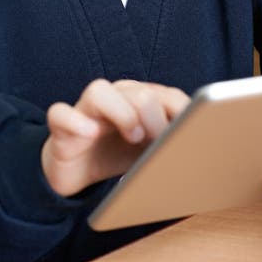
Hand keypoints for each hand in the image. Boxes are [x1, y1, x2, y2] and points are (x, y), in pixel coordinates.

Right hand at [41, 78, 189, 197]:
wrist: (75, 170)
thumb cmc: (116, 153)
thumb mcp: (148, 150)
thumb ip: (169, 142)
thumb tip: (200, 148)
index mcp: (139, 97)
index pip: (168, 96)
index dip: (181, 116)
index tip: (188, 139)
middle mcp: (114, 95)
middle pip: (140, 94)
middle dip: (156, 121)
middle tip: (159, 147)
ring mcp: (86, 108)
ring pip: (101, 92)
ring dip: (122, 115)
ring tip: (133, 137)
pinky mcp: (62, 123)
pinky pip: (61, 113)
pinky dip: (76, 122)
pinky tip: (90, 133)